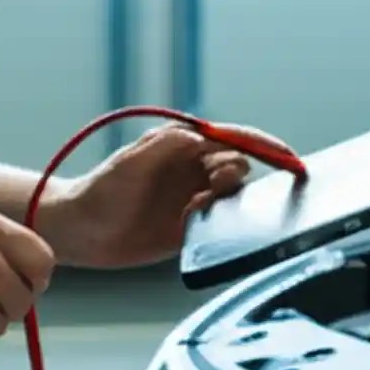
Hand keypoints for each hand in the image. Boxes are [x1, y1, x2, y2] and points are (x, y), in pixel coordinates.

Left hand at [39, 123, 254, 267]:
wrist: (80, 230)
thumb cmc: (101, 189)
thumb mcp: (133, 161)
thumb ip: (169, 146)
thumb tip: (204, 139)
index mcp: (186, 145)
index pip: (235, 139)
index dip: (265, 146)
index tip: (288, 157)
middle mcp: (195, 169)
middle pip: (240, 165)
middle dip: (237, 174)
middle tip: (213, 187)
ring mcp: (195, 197)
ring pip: (234, 195)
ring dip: (228, 199)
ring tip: (198, 207)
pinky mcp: (192, 227)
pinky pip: (221, 222)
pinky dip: (220, 222)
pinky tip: (196, 222)